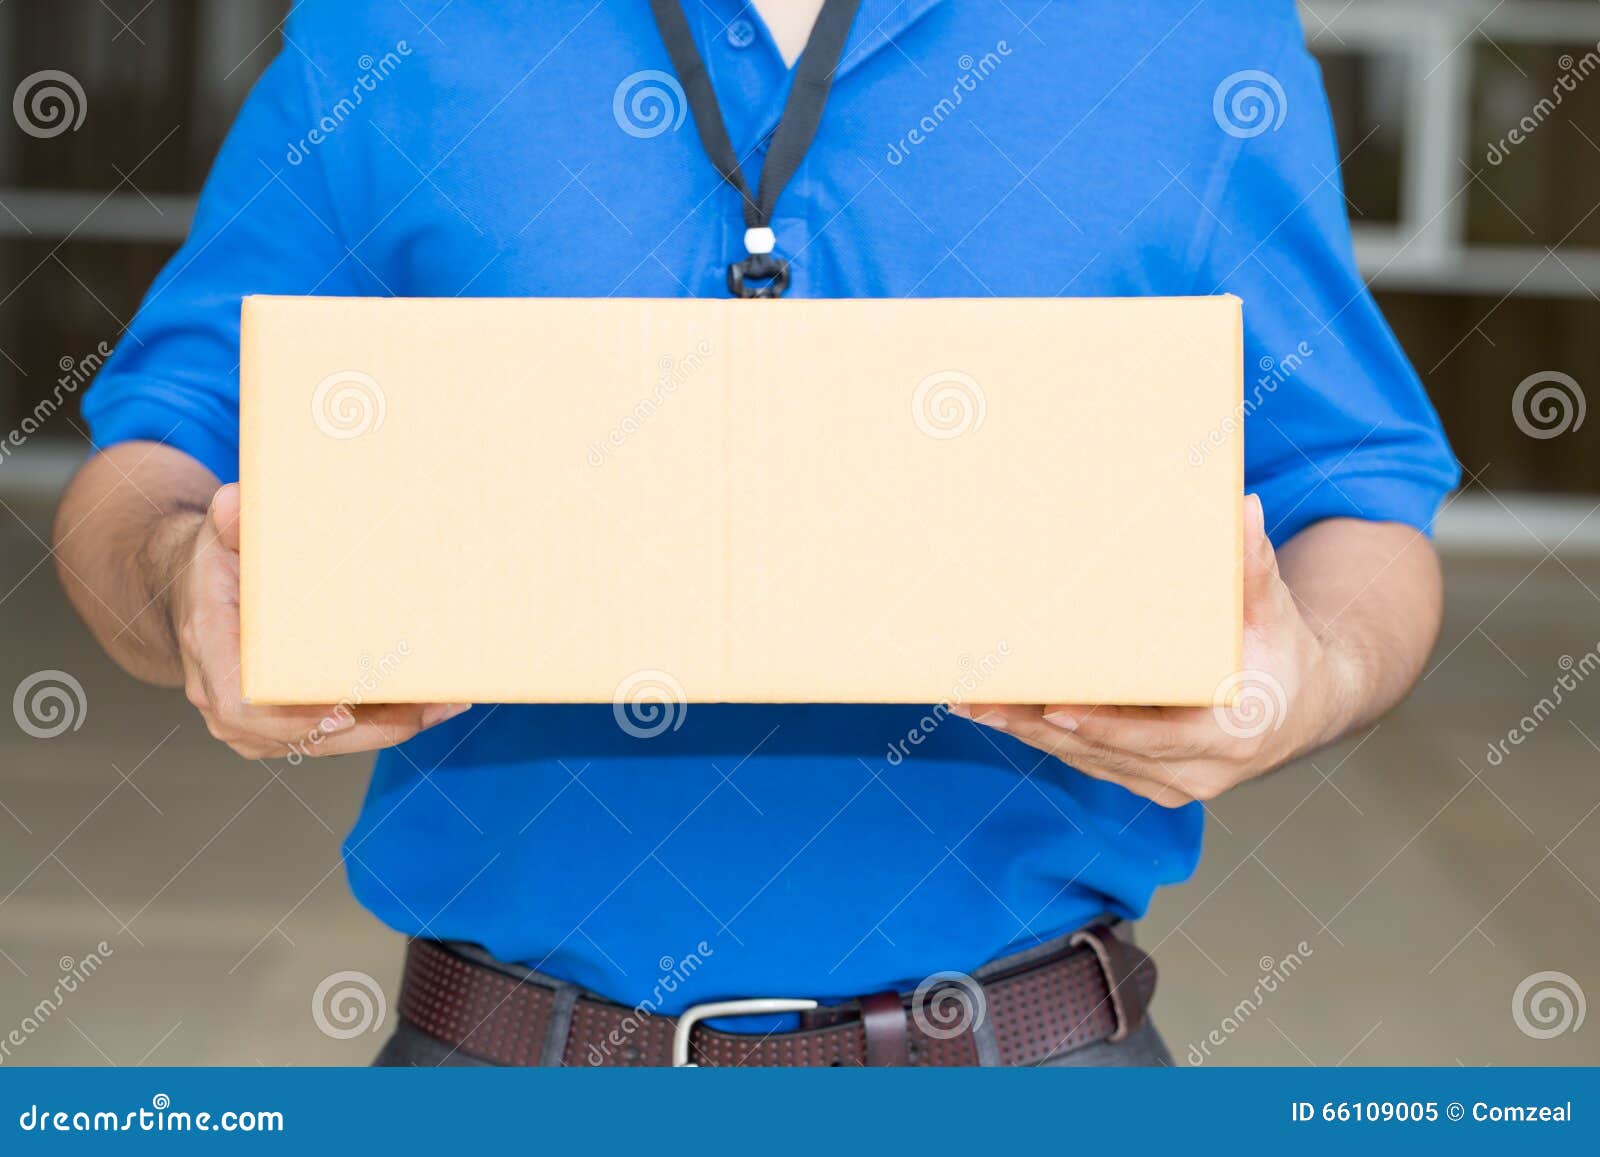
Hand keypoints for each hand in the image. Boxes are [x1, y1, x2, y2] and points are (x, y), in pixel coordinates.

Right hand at [164, 483, 469, 758]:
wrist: (197, 598)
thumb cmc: (216, 568)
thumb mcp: (219, 539)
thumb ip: (230, 522)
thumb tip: (235, 502)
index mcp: (212, 651)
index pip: (244, 703)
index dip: (292, 716)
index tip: (342, 713)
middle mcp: (227, 700)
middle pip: (302, 734)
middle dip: (370, 725)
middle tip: (429, 704)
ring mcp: (256, 723)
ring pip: (327, 743)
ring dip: (388, 727)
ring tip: (444, 703)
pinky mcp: (283, 728)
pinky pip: (334, 738)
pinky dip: (382, 724)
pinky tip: (429, 705)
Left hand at [952, 494, 1360, 807]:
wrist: (1305, 707)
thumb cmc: (1284, 654)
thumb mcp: (1273, 611)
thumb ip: (1253, 567)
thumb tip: (1244, 509)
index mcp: (1228, 736)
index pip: (1152, 738)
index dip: (1101, 725)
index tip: (1054, 707)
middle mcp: (1197, 773)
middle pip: (1103, 752)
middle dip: (1039, 726)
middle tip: (983, 700)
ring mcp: (1172, 784)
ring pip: (1087, 761)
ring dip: (1030, 734)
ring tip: (975, 705)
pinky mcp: (1151, 782)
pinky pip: (1091, 762)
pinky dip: (1048, 739)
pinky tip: (1006, 715)